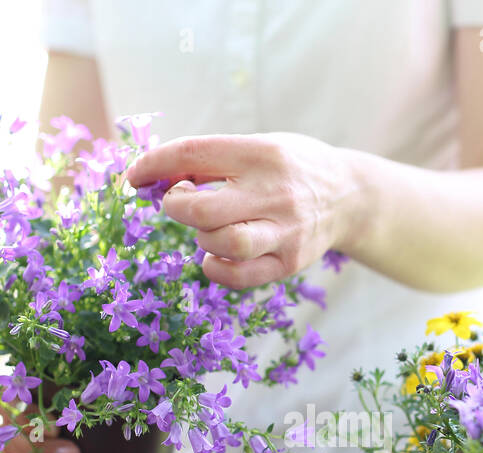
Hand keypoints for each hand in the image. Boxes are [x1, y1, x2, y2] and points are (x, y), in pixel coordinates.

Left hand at [126, 133, 359, 287]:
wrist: (348, 196)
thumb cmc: (288, 169)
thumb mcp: (256, 147)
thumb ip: (211, 161)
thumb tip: (152, 177)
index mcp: (260, 153)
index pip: (192, 154)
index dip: (153, 164)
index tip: (134, 177)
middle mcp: (275, 192)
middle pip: (202, 209)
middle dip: (175, 206)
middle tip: (177, 202)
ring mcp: (285, 231)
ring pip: (223, 244)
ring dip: (201, 237)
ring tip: (208, 227)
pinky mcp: (290, 262)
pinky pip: (239, 275)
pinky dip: (216, 268)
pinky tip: (216, 254)